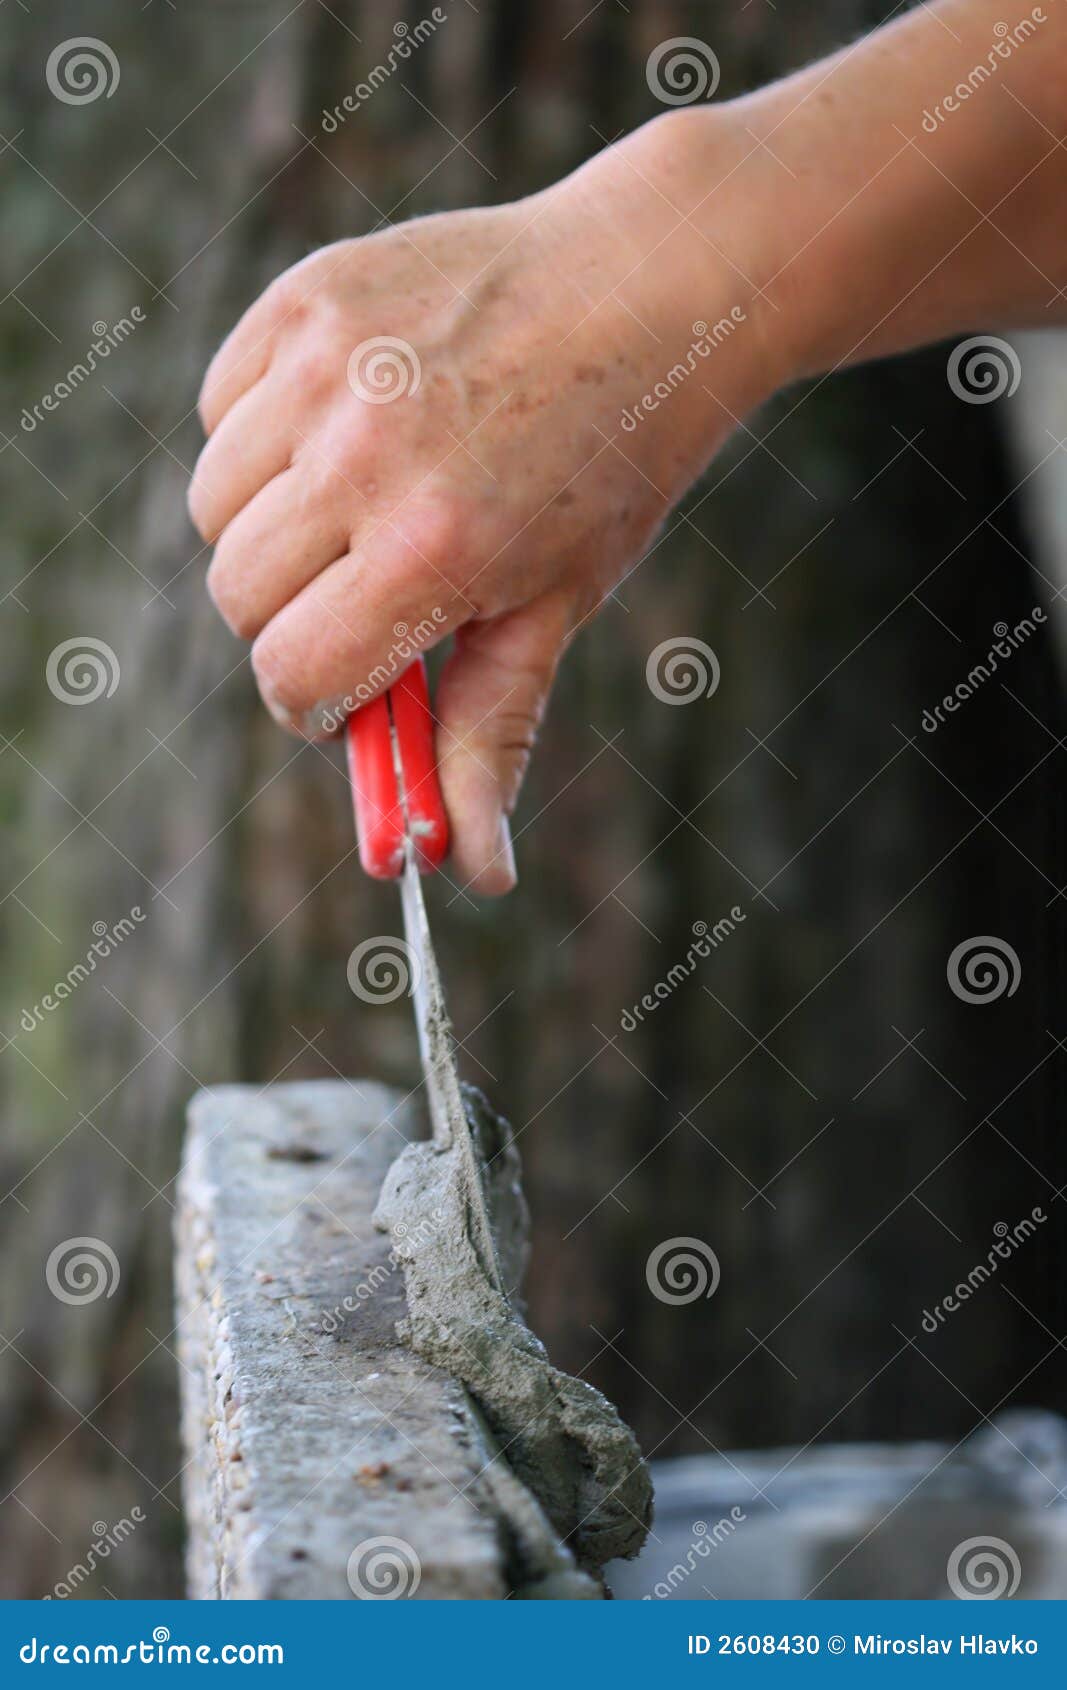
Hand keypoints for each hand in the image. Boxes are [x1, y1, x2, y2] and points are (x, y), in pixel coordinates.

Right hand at [189, 107, 784, 892]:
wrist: (646, 290)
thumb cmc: (609, 466)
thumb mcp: (556, 609)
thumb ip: (490, 738)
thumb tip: (472, 872)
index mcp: (431, 553)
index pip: (290, 679)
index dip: (315, 705)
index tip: (348, 690)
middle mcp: (364, 458)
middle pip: (239, 597)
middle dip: (291, 620)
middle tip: (362, 595)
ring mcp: (325, 369)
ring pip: (215, 507)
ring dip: (267, 528)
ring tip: (358, 504)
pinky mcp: (304, 299)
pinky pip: (220, 410)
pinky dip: (258, 437)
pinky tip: (343, 427)